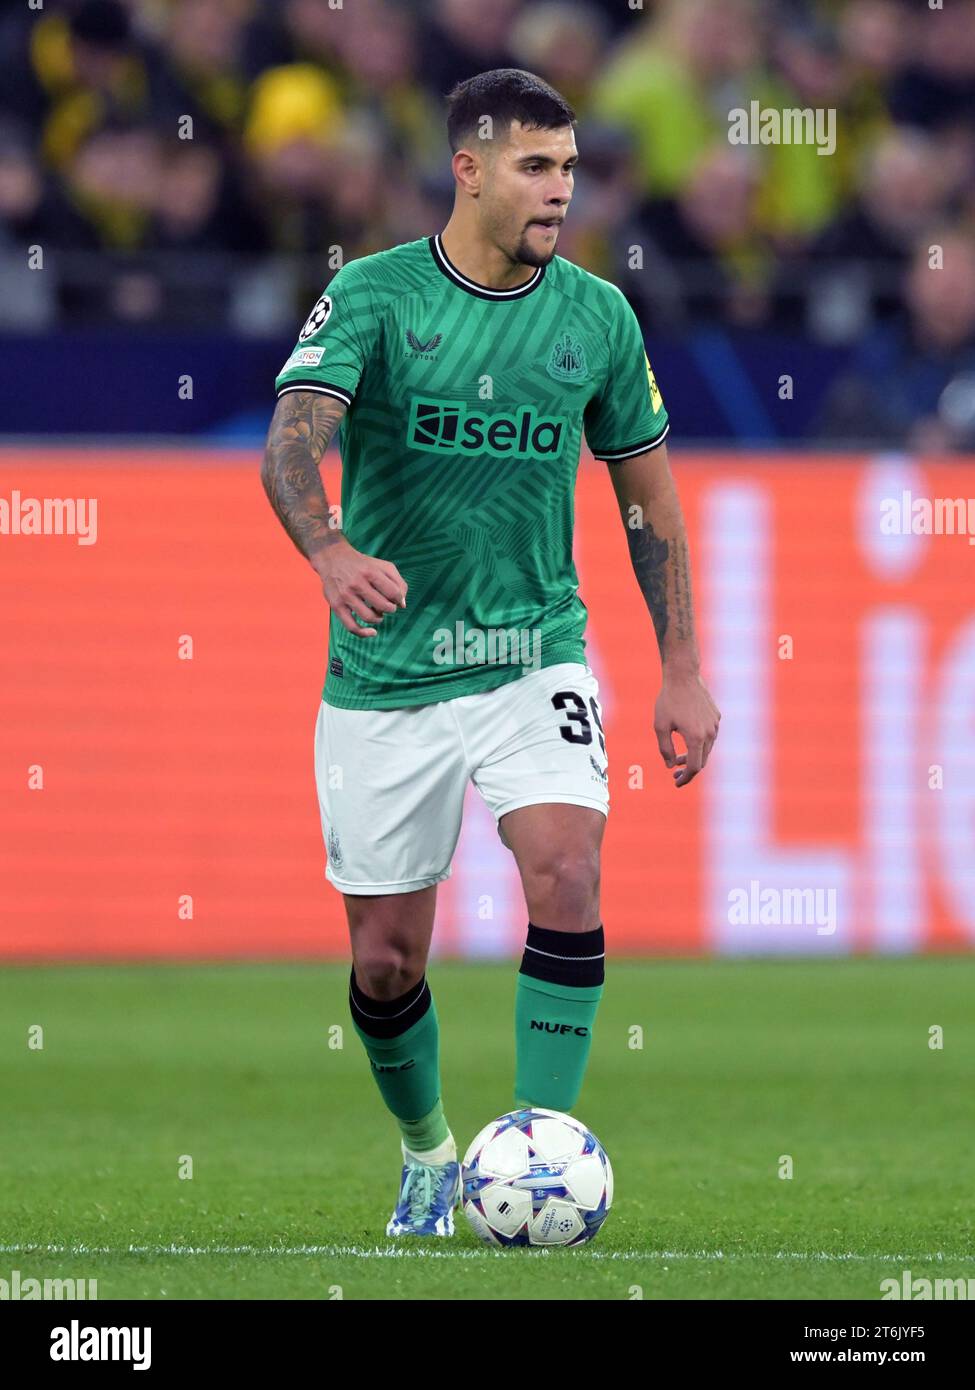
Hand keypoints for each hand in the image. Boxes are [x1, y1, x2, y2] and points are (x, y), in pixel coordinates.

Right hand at [312, 537, 407, 637]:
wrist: (332, 558)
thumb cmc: (362, 565)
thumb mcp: (382, 566)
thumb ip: (398, 582)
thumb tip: (403, 605)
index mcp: (370, 572)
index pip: (393, 593)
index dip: (399, 599)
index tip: (396, 599)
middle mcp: (357, 583)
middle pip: (383, 606)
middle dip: (390, 609)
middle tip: (387, 606)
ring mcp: (345, 595)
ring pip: (369, 617)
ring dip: (379, 619)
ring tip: (378, 614)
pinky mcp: (336, 605)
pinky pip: (351, 626)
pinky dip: (364, 633)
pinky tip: (372, 632)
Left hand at [654, 670, 720, 786]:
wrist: (683, 676)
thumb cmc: (668, 701)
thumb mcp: (660, 726)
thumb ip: (665, 749)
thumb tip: (671, 766)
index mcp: (696, 738)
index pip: (694, 767)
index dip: (686, 778)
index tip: (676, 783)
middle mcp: (710, 733)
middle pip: (702, 760)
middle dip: (688, 770)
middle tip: (674, 773)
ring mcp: (715, 725)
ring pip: (707, 749)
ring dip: (694, 756)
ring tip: (679, 758)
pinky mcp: (716, 717)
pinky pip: (709, 736)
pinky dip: (699, 743)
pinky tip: (688, 739)